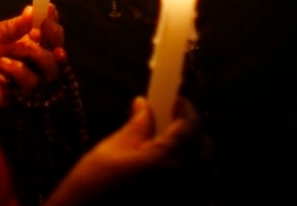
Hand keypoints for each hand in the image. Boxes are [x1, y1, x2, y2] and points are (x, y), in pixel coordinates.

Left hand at [0, 5, 64, 105]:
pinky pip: (31, 85)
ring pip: (50, 70)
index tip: (49, 13)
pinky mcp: (18, 94)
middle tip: (36, 34)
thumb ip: (16, 25)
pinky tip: (2, 66)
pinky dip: (19, 72)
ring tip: (16, 49)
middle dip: (51, 41)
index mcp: (28, 42)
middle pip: (57, 53)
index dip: (54, 25)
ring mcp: (27, 78)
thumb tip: (34, 9)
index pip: (52, 34)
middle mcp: (32, 60)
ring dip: (36, 56)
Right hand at [45, 96, 203, 205]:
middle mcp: (186, 183)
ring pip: (207, 173)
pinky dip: (193, 182)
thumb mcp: (109, 151)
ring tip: (169, 154)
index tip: (174, 101)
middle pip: (206, 148)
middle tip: (170, 125)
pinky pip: (201, 195)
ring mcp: (189, 202)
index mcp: (167, 161)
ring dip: (195, 158)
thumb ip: (136, 127)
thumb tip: (144, 105)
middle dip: (192, 132)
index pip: (191, 125)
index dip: (185, 108)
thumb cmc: (89, 189)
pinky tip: (171, 181)